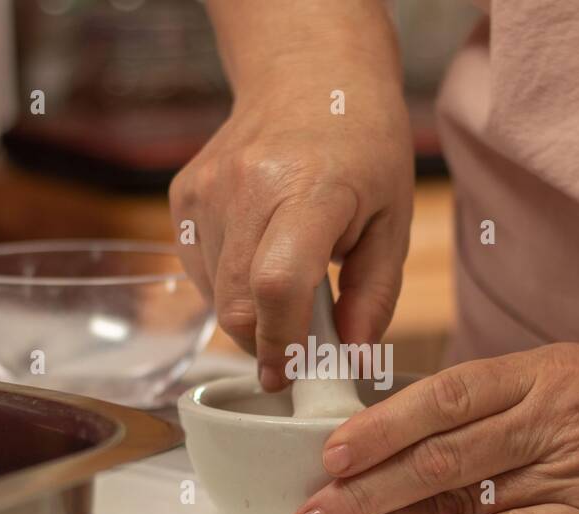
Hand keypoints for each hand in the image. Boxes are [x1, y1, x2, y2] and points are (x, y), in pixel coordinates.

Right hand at [168, 75, 412, 390]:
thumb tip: (351, 359)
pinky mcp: (184, 196)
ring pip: (215, 296)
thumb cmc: (362, 147)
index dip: (282, 343)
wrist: (309, 74)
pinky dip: (230, 285)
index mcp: (310, 189)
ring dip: (250, 314)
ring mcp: (208, 190)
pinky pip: (200, 272)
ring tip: (289, 281)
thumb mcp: (394, 219)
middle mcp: (248, 187)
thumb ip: (375, 295)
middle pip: (236, 304)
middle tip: (296, 350)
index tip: (292, 374)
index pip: (278, 285)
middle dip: (264, 345)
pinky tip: (260, 255)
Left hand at [291, 344, 578, 513]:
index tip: (331, 454)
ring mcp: (566, 470)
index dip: (382, 425)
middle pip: (439, 452)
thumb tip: (386, 428)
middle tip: (311, 511)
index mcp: (531, 375)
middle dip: (364, 484)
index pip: (442, 397)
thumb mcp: (549, 374)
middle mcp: (544, 419)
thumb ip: (481, 399)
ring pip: (465, 492)